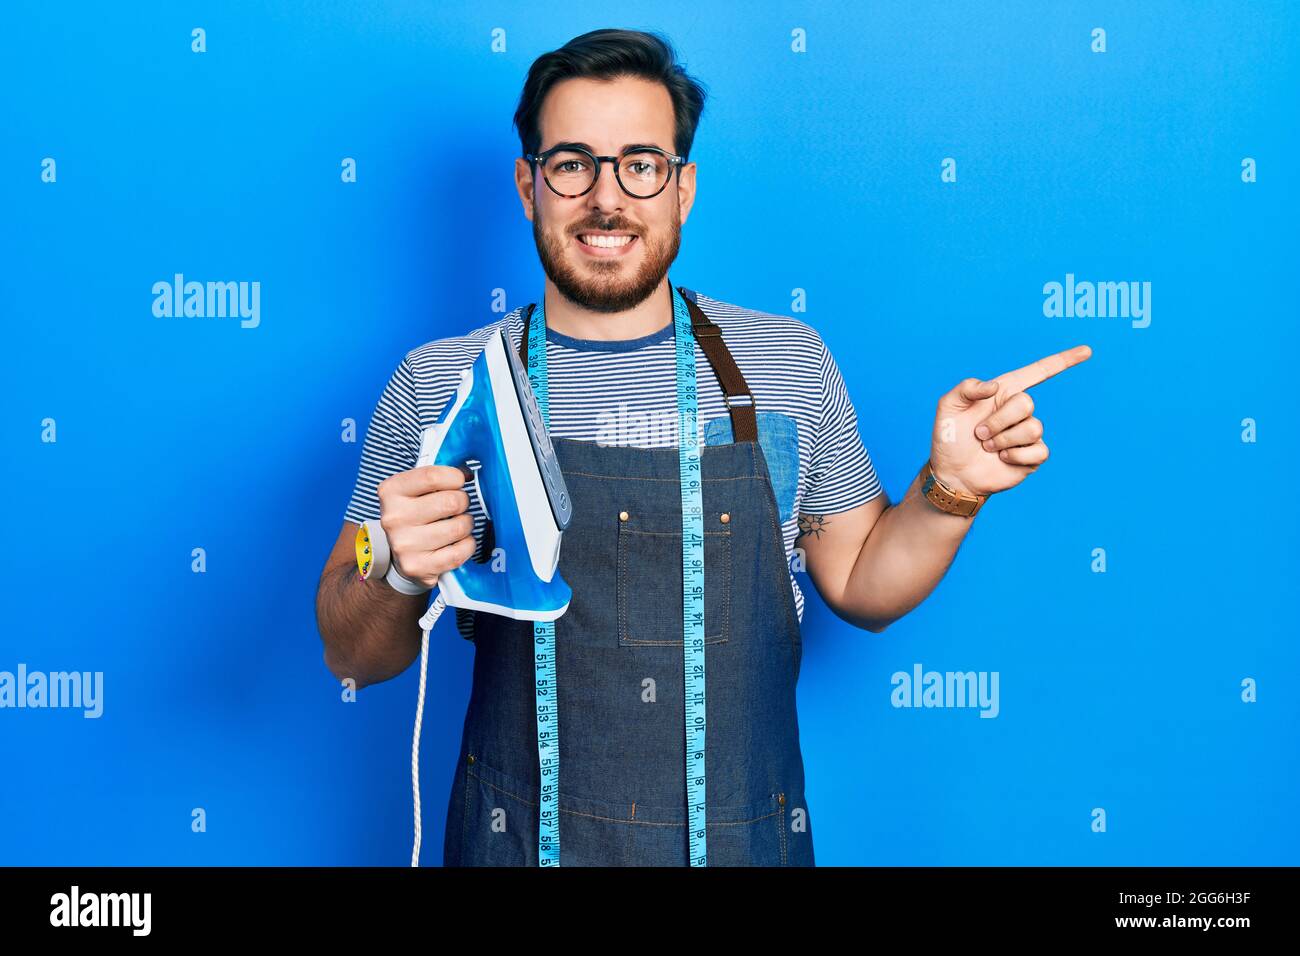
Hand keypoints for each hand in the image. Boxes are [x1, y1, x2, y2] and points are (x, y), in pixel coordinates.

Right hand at [376, 463, 476, 587]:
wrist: (396, 555)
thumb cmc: (413, 516)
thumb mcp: (413, 490)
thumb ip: (435, 478)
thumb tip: (467, 471)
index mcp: (391, 491)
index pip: (432, 476)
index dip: (455, 477)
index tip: (459, 481)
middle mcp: (394, 518)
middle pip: (451, 502)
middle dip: (462, 503)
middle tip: (457, 507)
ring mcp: (404, 544)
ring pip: (459, 527)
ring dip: (466, 525)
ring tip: (456, 525)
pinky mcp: (417, 567)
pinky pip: (459, 552)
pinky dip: (467, 546)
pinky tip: (458, 543)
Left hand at [929, 345, 1091, 496]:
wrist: (952, 473)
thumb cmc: (949, 438)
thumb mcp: (948, 406)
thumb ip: (966, 388)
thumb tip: (994, 387)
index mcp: (1004, 392)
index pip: (1038, 372)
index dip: (1063, 361)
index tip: (1087, 351)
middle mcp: (1019, 411)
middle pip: (1027, 403)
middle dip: (998, 421)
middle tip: (979, 434)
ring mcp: (1027, 433)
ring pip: (1033, 428)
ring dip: (1003, 440)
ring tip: (987, 447)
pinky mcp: (1033, 456)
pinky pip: (1038, 451)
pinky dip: (1015, 456)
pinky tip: (1001, 458)